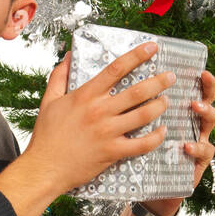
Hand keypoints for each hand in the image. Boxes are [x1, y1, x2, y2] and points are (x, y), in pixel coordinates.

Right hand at [26, 42, 178, 192]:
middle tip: (171, 76)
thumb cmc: (46, 136)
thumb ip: (59, 76)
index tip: (152, 48)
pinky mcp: (112, 152)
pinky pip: (142, 144)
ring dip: (160, 106)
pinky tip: (162, 131)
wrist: (44, 167)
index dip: (137, 55)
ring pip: (144, 115)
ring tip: (167, 101)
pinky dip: (156, 137)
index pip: (116, 69)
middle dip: (159, 81)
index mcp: (86, 95)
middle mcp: (100, 111)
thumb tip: (68, 56)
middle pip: (137, 91)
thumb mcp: (49, 101)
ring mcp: (108, 132)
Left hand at [142, 70, 214, 215]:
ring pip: (210, 123)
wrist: (150, 193)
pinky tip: (186, 145)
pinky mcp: (199, 163)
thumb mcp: (141, 132)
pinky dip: (197, 147)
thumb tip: (123, 86)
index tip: (194, 64)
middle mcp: (192, 124)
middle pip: (206, 101)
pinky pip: (204, 152)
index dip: (193, 77)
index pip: (190, 90)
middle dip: (207, 89)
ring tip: (194, 107)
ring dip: (205, 113)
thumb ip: (137, 112)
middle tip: (201, 78)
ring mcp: (198, 141)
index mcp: (179, 114)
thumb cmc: (145, 158)